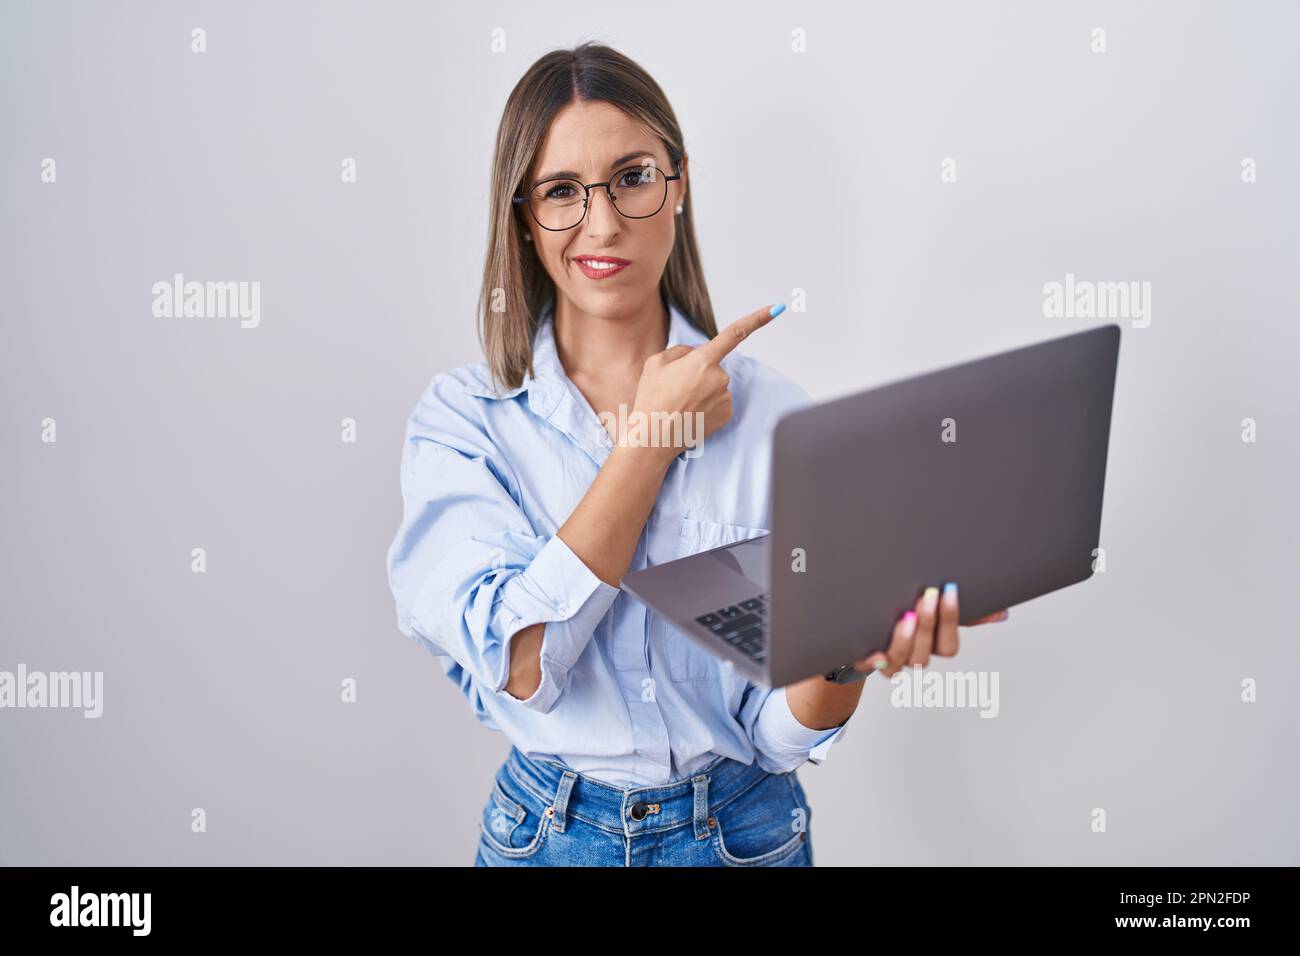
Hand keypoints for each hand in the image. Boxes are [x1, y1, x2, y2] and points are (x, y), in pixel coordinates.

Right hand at [629, 303, 783, 456]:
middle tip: (675, 388)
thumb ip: (681, 350)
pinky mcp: (727, 414)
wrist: (653, 438)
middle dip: (698, 371)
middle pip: (713, 365)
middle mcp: (720, 378)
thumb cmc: (652, 398)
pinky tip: (691, 413)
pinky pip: (719, 401)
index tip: (777, 308)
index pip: (735, 333)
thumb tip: (697, 353)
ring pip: (716, 384)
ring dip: (701, 390)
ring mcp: (725, 397)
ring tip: (680, 403)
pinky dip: (707, 405)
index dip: (758, 318)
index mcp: (703, 360)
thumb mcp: (656, 363)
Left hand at [852, 582, 1007, 678]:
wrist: (867, 632)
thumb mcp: (938, 614)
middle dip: (928, 624)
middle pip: (925, 653)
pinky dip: (872, 661)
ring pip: (900, 661)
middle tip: (927, 596)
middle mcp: (913, 658)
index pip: (948, 646)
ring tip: (906, 616)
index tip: (950, 590)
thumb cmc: (911, 618)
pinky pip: (868, 666)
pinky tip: (876, 652)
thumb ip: (968, 614)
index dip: (950, 620)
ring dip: (905, 640)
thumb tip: (1001, 613)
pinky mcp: (865, 660)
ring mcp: (890, 662)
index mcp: (933, 648)